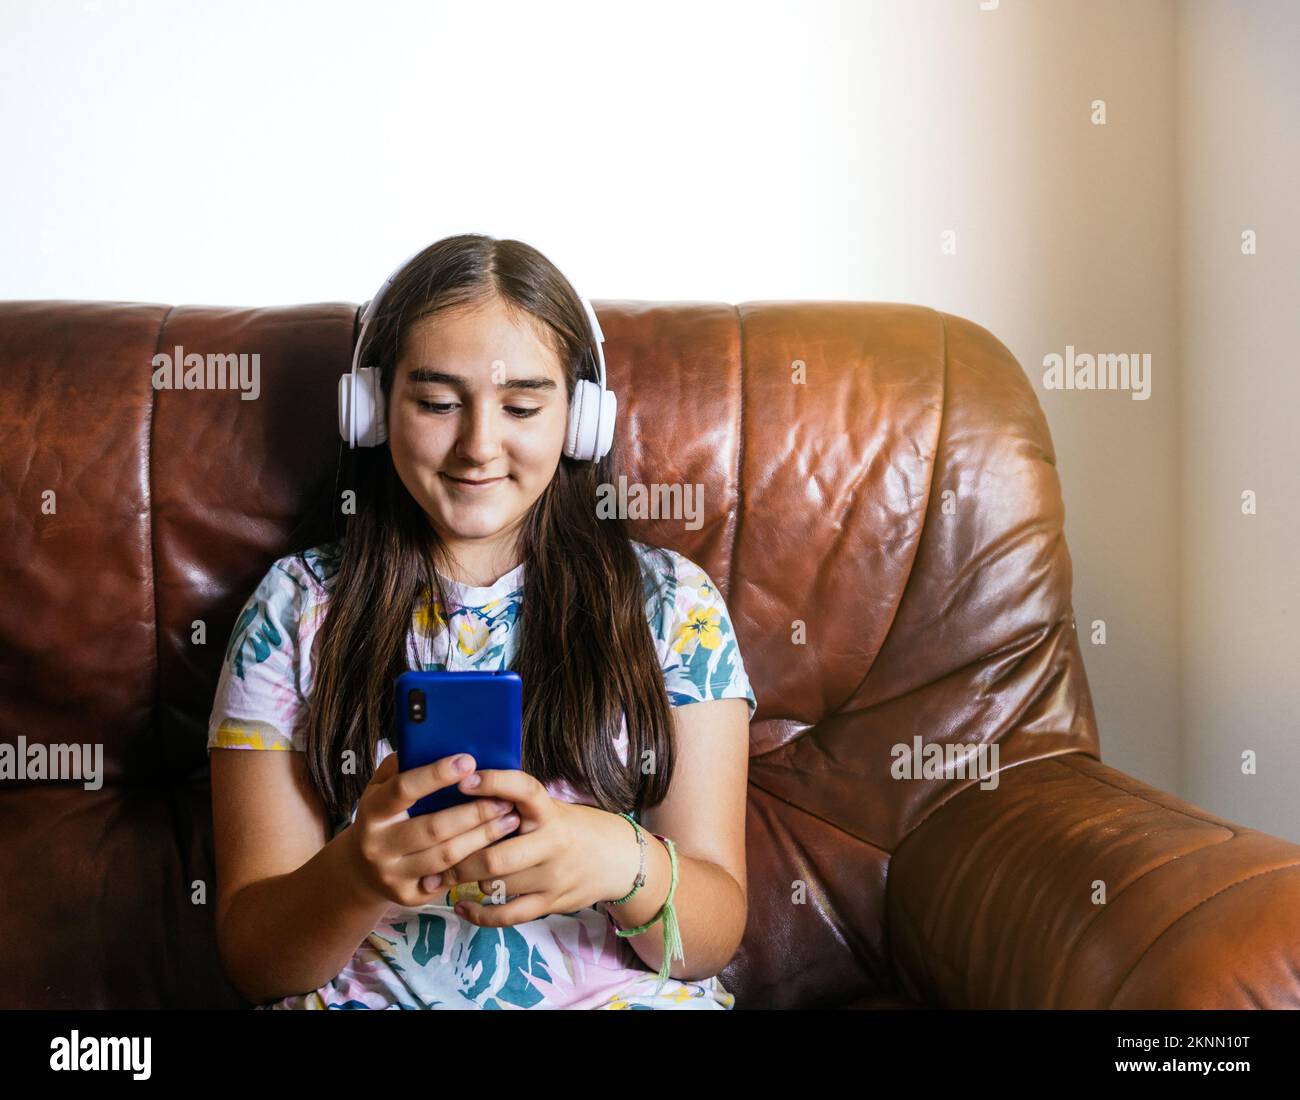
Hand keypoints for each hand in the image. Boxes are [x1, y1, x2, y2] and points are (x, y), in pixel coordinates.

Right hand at [344, 751, 519, 908]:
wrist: (360, 871)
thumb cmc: (384, 817)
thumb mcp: (381, 789)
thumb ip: (402, 766)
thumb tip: (432, 739)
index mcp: (371, 812)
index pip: (404, 789)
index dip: (436, 775)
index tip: (468, 760)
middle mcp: (377, 846)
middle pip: (434, 828)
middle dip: (474, 812)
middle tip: (505, 798)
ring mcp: (392, 875)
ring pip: (447, 856)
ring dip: (483, 836)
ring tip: (509, 818)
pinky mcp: (408, 896)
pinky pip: (449, 878)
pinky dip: (476, 861)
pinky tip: (496, 846)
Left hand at [445, 767, 636, 926]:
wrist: (617, 859)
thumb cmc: (571, 827)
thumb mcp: (550, 807)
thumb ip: (516, 803)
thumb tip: (462, 788)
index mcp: (550, 811)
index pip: (525, 790)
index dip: (496, 783)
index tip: (465, 780)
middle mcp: (553, 842)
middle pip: (498, 856)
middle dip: (460, 859)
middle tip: (433, 855)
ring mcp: (553, 876)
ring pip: (497, 885)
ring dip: (466, 881)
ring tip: (442, 876)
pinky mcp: (551, 902)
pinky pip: (509, 915)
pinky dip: (479, 915)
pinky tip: (461, 907)